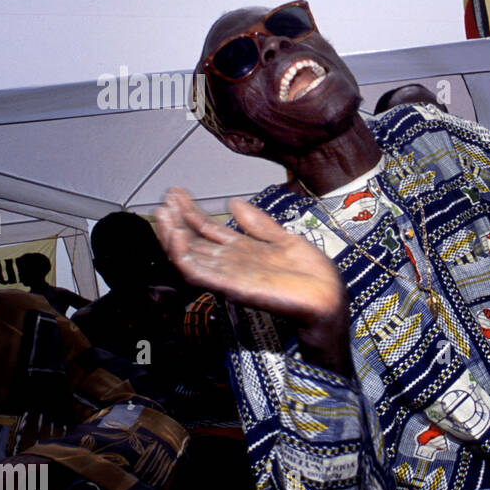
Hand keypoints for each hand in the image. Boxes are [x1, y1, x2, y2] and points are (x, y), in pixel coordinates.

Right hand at [155, 189, 353, 374]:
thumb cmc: (311, 274)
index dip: (191, 212)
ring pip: (190, 257)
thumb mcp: (283, 238)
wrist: (326, 296)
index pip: (208, 229)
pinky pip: (199, 273)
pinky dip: (183, 256)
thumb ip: (257, 223)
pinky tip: (176, 237)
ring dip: (172, 236)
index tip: (177, 193)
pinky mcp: (231, 287)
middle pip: (194, 241)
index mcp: (244, 250)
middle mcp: (232, 262)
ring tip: (163, 215)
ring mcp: (229, 275)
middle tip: (164, 200)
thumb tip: (234, 202)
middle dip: (176, 221)